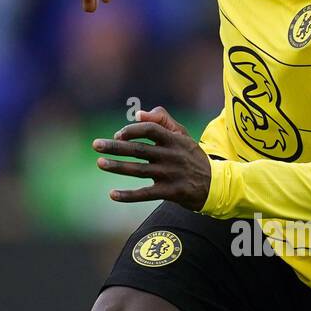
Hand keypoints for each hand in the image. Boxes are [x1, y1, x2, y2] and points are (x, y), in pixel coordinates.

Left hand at [93, 107, 211, 210]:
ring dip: (117, 167)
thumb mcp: (183, 134)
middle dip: (115, 147)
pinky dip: (128, 196)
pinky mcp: (170, 192)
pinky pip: (145, 194)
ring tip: (100, 163)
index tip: (118, 135)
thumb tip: (137, 114)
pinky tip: (112, 194)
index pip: (150, 130)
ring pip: (139, 171)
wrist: (215, 185)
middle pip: (139, 150)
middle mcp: (171, 156)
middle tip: (95, 145)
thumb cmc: (192, 157)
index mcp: (174, 140)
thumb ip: (162, 120)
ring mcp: (170, 175)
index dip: (132, 130)